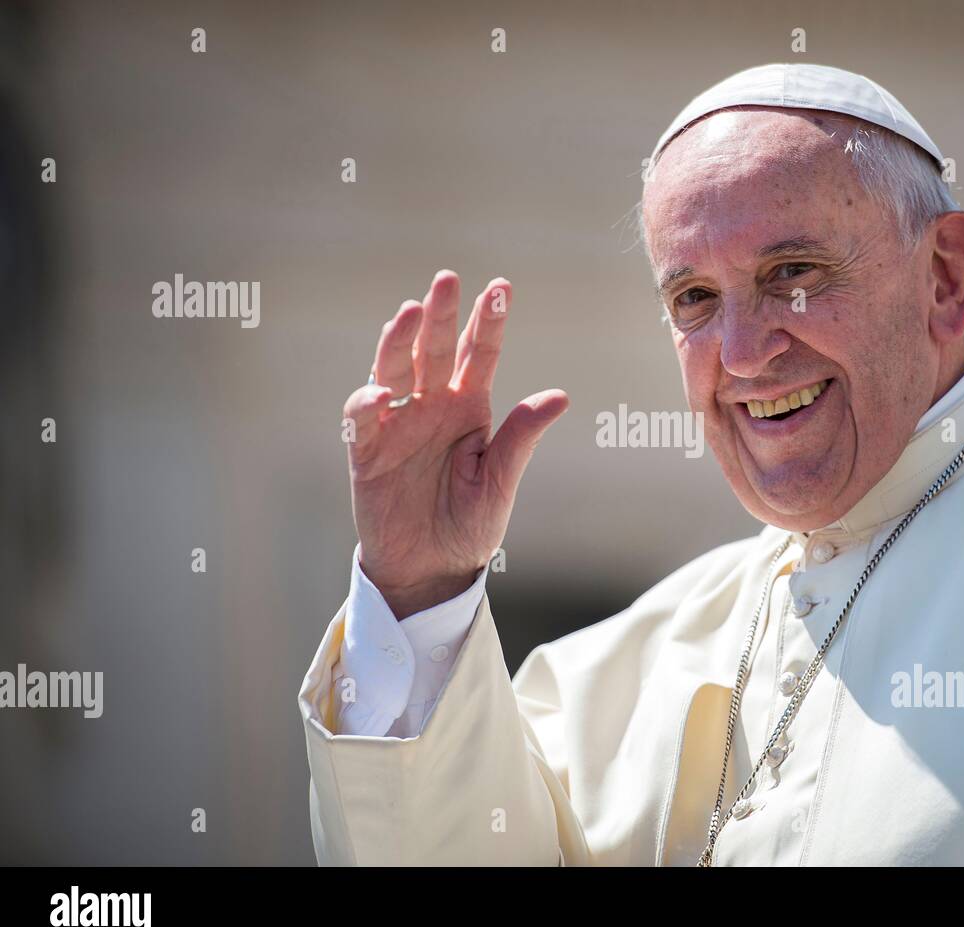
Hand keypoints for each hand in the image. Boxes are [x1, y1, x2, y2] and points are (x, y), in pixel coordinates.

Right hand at [343, 271, 568, 618]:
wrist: (431, 570)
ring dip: (399, 341)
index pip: (481, 356)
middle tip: (447, 279)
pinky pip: (363, 419)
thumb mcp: (501, 481)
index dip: (488, 322)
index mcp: (470, 409)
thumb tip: (561, 396)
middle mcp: (433, 407)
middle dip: (441, 315)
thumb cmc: (470, 525)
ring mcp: (398, 425)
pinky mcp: (367, 451)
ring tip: (410, 312)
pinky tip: (382, 396)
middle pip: (435, 350)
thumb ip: (521, 437)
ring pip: (395, 370)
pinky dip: (368, 403)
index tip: (500, 288)